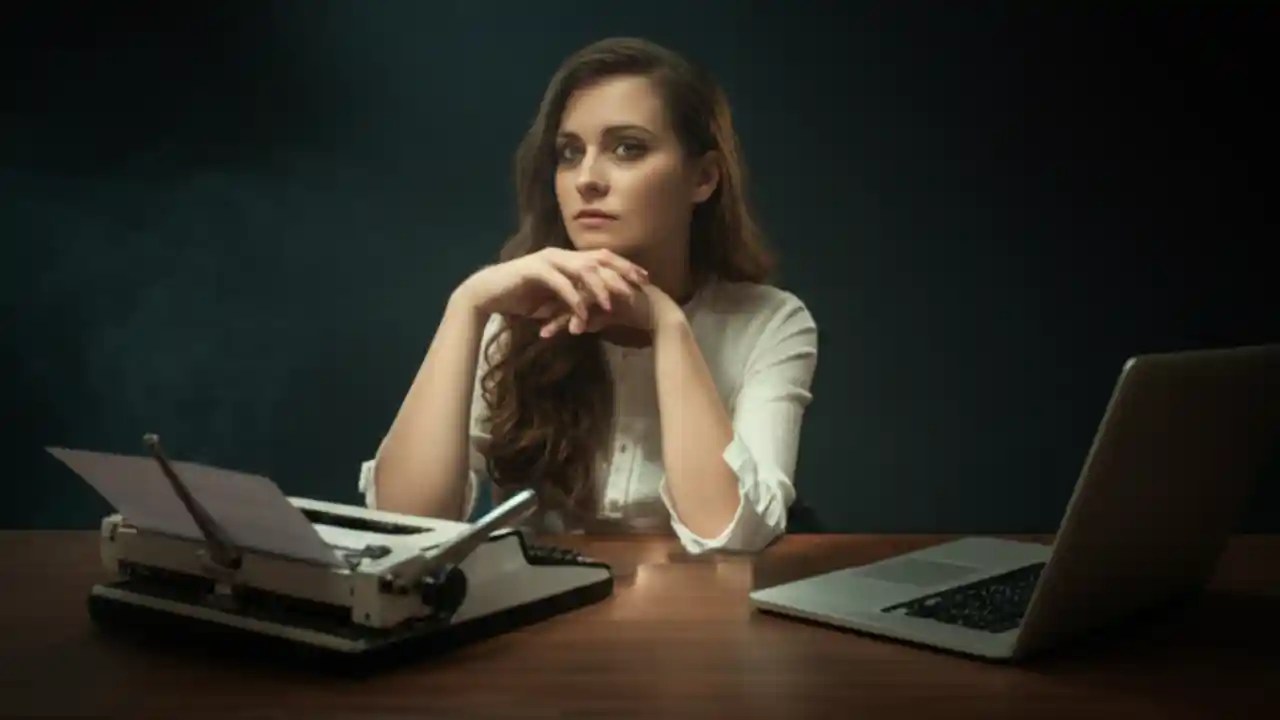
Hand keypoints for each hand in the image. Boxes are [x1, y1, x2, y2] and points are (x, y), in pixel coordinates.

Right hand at [454, 247, 648, 322]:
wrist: (487, 294)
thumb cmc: (520, 298)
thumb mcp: (552, 300)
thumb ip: (572, 299)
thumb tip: (594, 308)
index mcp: (567, 258)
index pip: (602, 258)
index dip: (624, 267)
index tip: (644, 279)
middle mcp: (560, 255)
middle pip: (599, 259)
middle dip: (621, 272)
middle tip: (638, 287)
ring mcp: (548, 260)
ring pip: (582, 269)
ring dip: (599, 288)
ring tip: (611, 305)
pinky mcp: (535, 271)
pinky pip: (561, 284)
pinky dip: (574, 299)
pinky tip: (583, 314)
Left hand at [536, 283, 677, 337]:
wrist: (658, 313)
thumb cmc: (632, 312)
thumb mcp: (604, 317)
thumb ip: (588, 319)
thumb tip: (574, 327)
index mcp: (591, 278)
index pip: (562, 286)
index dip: (545, 298)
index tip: (528, 310)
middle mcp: (594, 278)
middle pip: (562, 291)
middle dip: (543, 305)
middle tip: (524, 316)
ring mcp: (602, 285)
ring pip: (573, 300)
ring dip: (557, 317)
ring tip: (542, 332)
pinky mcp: (611, 295)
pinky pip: (589, 308)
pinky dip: (578, 320)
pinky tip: (570, 332)